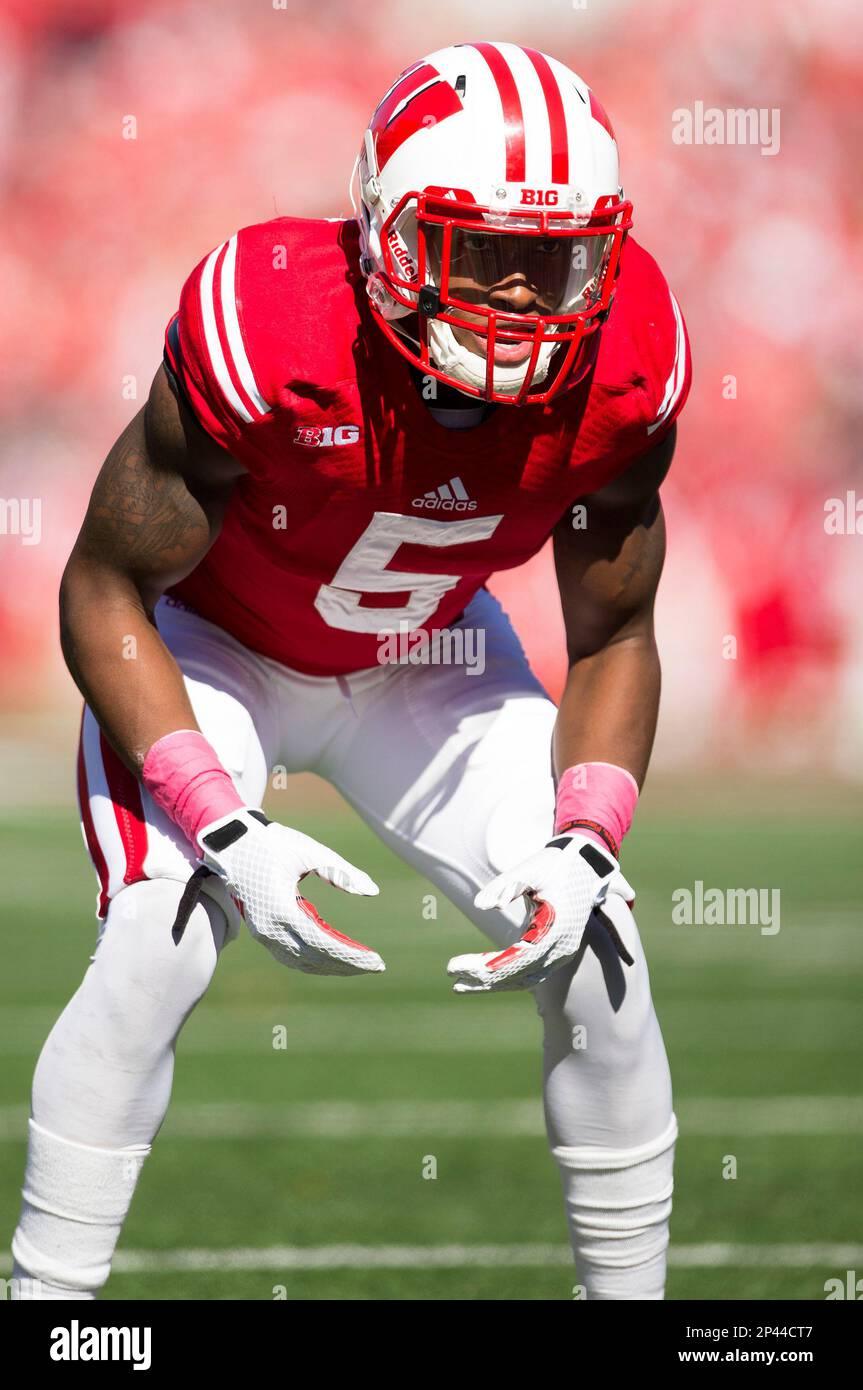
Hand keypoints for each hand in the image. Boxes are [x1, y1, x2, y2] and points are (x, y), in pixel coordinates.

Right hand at [172, 809, 384, 975]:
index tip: (376, 961)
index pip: (322, 944)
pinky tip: (336, 957)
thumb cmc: (272, 843)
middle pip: (314, 958)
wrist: (233, 843)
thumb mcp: (310, 852)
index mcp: (280, 909)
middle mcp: (270, 928)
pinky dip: (316, 960)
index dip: (351, 956)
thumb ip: (341, 872)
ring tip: (360, 964)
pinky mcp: (263, 932)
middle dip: (347, 965)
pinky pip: (292, 956)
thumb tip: (373, 891)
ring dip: (332, 966)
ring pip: (302, 962)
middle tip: (377, 966)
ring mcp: (264, 933)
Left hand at [447, 832, 634, 992]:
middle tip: (451, 973)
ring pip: (523, 979)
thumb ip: (505, 885)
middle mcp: (562, 947)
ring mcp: (561, 952)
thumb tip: (479, 905)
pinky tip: (482, 978)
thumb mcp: (530, 870)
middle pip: (518, 975)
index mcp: (556, 929)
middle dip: (483, 978)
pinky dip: (505, 977)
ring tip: (460, 985)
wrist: (585, 865)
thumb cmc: (555, 864)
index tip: (454, 966)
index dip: (485, 967)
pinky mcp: (555, 951)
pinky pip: (529, 973)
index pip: (516, 959)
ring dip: (492, 983)